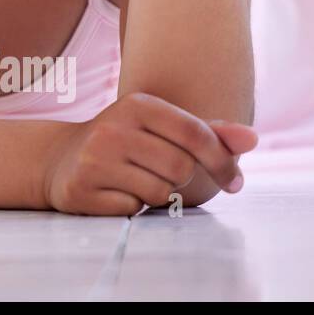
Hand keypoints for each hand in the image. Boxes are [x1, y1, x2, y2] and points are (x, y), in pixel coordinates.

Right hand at [43, 92, 257, 215]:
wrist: (60, 158)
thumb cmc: (124, 143)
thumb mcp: (160, 128)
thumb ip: (208, 133)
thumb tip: (253, 139)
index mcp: (137, 105)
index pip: (195, 133)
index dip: (223, 161)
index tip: (234, 182)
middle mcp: (112, 127)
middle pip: (180, 167)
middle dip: (182, 180)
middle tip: (166, 177)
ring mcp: (93, 159)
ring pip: (158, 192)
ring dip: (158, 195)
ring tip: (137, 181)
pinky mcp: (81, 189)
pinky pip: (132, 209)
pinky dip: (133, 206)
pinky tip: (117, 191)